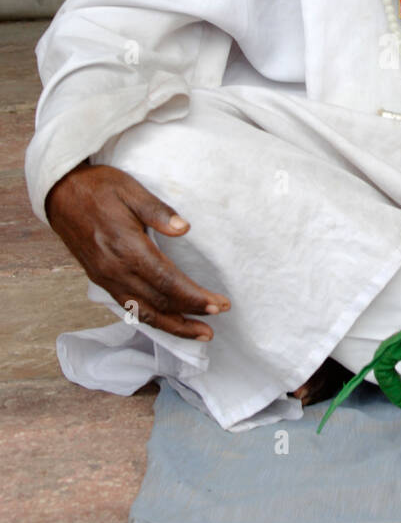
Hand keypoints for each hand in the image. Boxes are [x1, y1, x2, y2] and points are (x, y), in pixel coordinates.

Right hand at [45, 164, 229, 339]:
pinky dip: (152, 318)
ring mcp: (107, 278)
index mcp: (128, 248)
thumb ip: (158, 211)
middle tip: (218, 316)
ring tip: (199, 333)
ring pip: (144, 312)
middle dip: (191, 314)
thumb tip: (184, 228)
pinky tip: (167, 322)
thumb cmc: (97, 189)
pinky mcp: (101, 279)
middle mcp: (116, 270)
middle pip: (160, 302)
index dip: (194, 297)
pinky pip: (129, 307)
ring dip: (173, 326)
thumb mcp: (131, 190)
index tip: (218, 304)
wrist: (59, 194)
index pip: (168, 282)